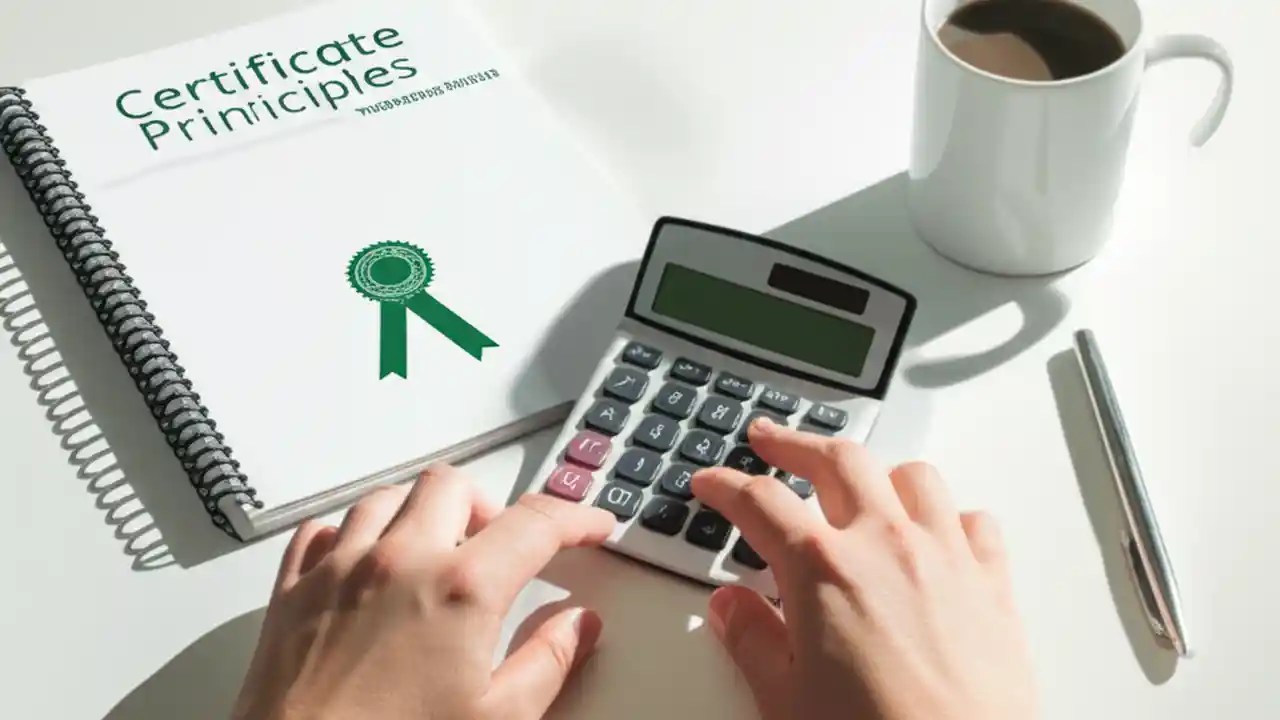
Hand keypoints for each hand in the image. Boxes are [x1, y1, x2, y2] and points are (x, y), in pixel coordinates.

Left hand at [232, 465, 614, 719]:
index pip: (535, 523)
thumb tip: (578, 627)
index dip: (575, 518)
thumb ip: (547, 663)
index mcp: (460, 589)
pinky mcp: (293, 590)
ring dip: (422, 512)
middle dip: (491, 507)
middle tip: (506, 548)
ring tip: (440, 550)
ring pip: (388, 496)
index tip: (590, 527)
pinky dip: (354, 533)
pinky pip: (324, 529)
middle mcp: (399, 561)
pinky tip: (367, 562)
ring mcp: (339, 569)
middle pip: (455, 487)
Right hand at [693, 418, 1036, 719]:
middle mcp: (885, 545)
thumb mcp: (785, 701)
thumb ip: (753, 641)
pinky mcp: (993, 584)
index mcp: (823, 569)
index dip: (726, 485)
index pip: (760, 501)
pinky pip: (975, 522)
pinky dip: (951, 516)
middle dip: (794, 443)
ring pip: (913, 475)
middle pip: (836, 460)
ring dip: (878, 470)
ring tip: (859, 478)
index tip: (713, 483)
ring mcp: (945, 557)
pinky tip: (938, 530)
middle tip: (770, 441)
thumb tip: (730, 608)